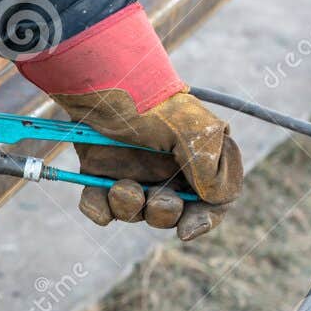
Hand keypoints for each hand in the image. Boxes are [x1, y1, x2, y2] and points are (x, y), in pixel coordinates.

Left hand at [64, 90, 241, 239]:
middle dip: (165, 214)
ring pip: (137, 213)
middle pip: (175, 213)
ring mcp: (133, 170)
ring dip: (131, 206)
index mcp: (199, 155)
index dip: (205, 219)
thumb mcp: (193, 128)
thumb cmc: (150, 101)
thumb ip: (211, 165)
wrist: (97, 84)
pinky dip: (100, 207)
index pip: (214, 199)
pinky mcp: (100, 173)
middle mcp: (167, 167)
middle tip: (157, 201)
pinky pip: (101, 207)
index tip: (189, 227)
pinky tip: (101, 191)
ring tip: (122, 187)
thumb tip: (213, 197)